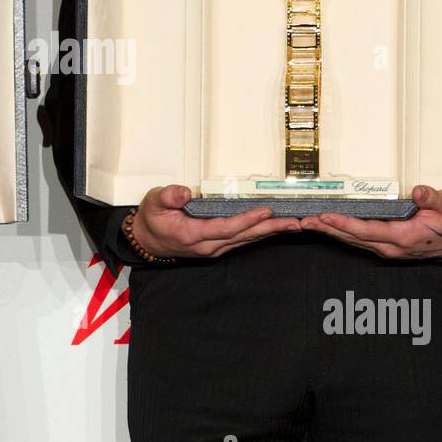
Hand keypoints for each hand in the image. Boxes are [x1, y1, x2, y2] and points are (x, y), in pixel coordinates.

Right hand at [130, 184, 301, 259]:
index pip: (226, 228)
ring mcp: (214, 249)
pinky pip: (243, 240)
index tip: (266, 210)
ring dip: (270, 232)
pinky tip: (273, 227)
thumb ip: (168, 196)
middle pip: (244, 236)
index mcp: (193, 235)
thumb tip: (185, 192)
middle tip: (295, 222)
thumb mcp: (153, 202)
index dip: (247, 220)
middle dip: (271, 229)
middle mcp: (208, 246)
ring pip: (247, 240)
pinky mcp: (218, 247)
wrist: (146, 241)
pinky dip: (260, 233)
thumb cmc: (151, 219)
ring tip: (293, 225)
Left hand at [299, 184, 441, 258]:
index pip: (367, 231)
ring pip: (353, 241)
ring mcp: (387, 249)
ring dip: (330, 233)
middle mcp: (391, 247)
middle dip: (327, 230)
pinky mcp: (385, 245)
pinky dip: (341, 233)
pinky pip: (358, 240)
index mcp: (403, 237)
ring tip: (308, 223)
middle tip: (304, 221)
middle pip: (353, 239)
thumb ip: (434, 198)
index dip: (345, 224)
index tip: (326, 217)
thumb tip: (419, 191)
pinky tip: (327, 227)